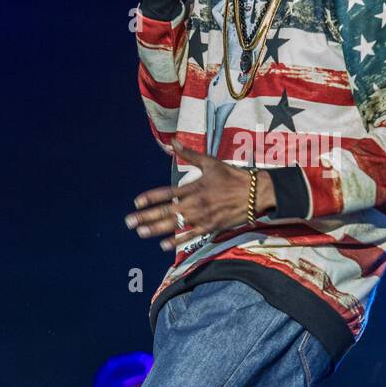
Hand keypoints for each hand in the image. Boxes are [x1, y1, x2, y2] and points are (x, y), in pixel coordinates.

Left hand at [124, 140, 275, 250]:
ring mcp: (202, 216)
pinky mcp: (211, 227)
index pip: (167, 193)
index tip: (137, 202)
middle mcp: (195, 203)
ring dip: (155, 229)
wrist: (255, 193)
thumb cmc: (233, 176)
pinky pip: (190, 235)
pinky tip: (163, 245)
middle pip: (166, 211)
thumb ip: (189, 154)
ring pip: (174, 225)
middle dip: (146, 217)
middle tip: (129, 222)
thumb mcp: (211, 162)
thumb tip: (173, 141)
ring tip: (140, 232)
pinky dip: (176, 241)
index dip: (150, 198)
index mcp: (194, 187)